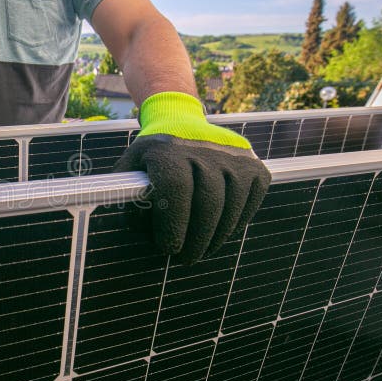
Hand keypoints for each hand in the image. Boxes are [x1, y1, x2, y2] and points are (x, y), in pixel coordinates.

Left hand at [114, 92, 270, 263]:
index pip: (175, 189)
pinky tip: (223, 231)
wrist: (178, 121)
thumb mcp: (130, 168)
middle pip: (207, 202)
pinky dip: (239, 220)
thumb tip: (138, 232)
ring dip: (218, 235)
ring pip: (231, 204)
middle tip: (186, 259)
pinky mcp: (253, 163)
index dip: (172, 223)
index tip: (168, 248)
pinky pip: (251, 198)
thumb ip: (128, 198)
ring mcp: (232, 155)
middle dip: (196, 238)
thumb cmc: (152, 156)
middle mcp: (203, 149)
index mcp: (168, 150)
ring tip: (203, 250)